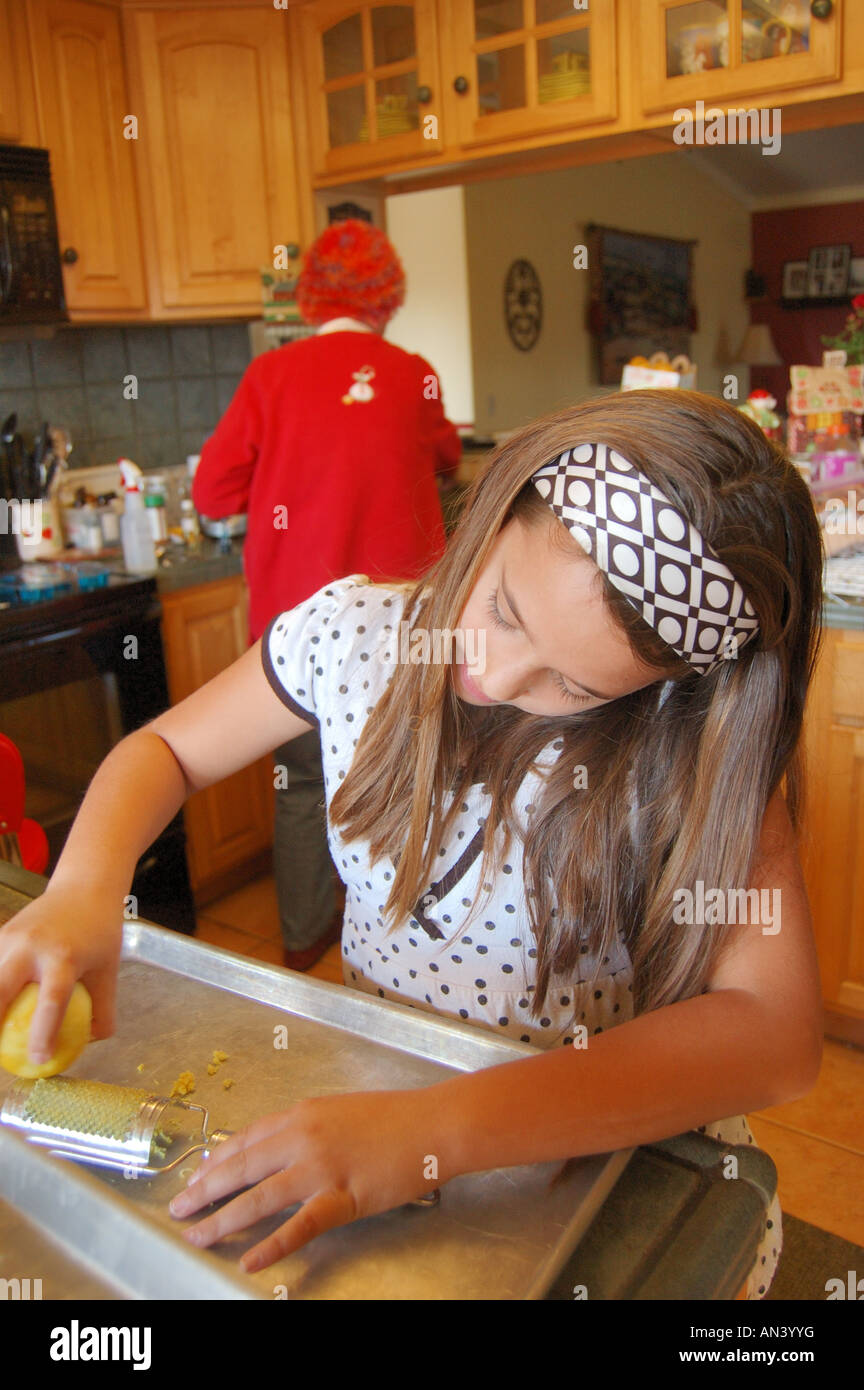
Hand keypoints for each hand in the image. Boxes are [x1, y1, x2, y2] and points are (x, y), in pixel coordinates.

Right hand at [0, 885, 123, 1062]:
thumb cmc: (100, 932)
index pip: (51, 1002)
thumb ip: (101, 1010)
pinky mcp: (1, 934)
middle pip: (1, 990)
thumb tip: (85, 1046)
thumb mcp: (109, 971)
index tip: (38, 1059)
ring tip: (1, 1032)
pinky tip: (2, 1002)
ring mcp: (12, 938)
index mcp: (64, 957)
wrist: (84, 888)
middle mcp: (32, 947)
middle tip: (0, 1055)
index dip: (43, 1034)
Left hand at [168, 1088, 446, 1271]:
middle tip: (178, 1207)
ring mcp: (321, 1167)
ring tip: (196, 1235)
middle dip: (203, 1190)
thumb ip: (305, 1130)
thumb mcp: (338, 1111)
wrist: (433, 1123)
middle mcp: (303, 1137)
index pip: (244, 1140)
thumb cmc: (394, 1117)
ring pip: (258, 1197)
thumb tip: (275, 1150)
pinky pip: (299, 1225)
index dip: (214, 1161)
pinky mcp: (343, 1196)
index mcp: (301, 1114)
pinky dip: (271, 1244)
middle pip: (240, 1167)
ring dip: (221, 1219)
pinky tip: (249, 1259)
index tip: (194, 1177)